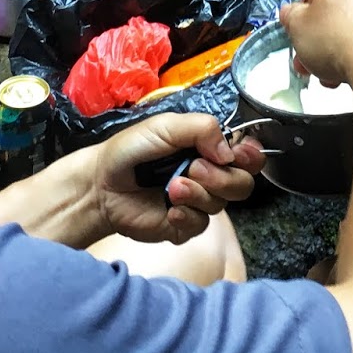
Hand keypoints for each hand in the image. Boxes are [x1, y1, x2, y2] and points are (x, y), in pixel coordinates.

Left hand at [94, 113, 262, 245]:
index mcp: (208, 148)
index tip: (238, 155)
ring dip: (198, 194)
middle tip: (194, 168)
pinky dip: (187, 215)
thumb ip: (201, 129)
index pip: (247, 155)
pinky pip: (201, 225)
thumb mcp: (164, 126)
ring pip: (221, 205)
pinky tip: (169, 209)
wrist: (102, 184)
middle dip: (222, 177)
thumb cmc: (132, 149)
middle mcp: (209, 175)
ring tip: (172, 187)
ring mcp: (198, 202)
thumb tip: (230, 152)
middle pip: (242, 184)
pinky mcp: (184, 226)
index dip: (250, 156)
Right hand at [280, 0, 352, 86]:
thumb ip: (290, 16)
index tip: (298, 35)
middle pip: (337, 15)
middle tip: (309, 61)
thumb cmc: (339, 39)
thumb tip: (289, 13)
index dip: (302, 18)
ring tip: (331, 76)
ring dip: (340, 53)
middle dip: (320, 41)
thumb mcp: (297, 27)